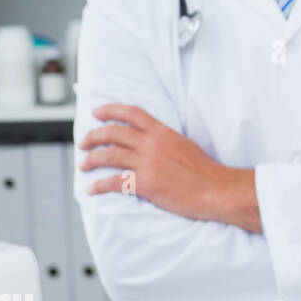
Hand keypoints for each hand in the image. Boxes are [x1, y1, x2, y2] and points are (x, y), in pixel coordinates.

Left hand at [79, 103, 234, 221]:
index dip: (110, 110)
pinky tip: (92, 189)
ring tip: (84, 165)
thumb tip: (149, 143)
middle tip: (84, 143)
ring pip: (109, 156)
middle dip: (93, 136)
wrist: (217, 189)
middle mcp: (152, 144)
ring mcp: (148, 164)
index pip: (132, 113)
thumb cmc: (205, 171)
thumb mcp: (184, 145)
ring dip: (91, 159)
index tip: (97, 112)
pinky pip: (114, 182)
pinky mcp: (146, 184)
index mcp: (163, 132)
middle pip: (113, 133)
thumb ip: (165, 141)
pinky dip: (99, 185)